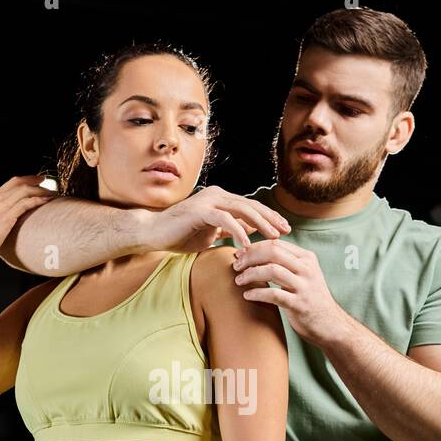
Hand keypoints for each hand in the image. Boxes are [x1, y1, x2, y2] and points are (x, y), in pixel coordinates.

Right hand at [0, 174, 55, 262]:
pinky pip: (26, 204)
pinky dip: (38, 200)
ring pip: (25, 191)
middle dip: (36, 181)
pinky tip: (47, 202)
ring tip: (53, 194)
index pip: (13, 182)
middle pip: (21, 183)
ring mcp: (1, 206)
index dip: (28, 178)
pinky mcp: (7, 217)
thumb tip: (11, 216)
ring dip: (41, 191)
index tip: (39, 180)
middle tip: (50, 184)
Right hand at [145, 185, 290, 252]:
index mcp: (220, 199)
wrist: (153, 233)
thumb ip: (230, 230)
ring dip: (260, 224)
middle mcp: (217, 195)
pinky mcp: (201, 210)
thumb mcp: (211, 234)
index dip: (269, 217)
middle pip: (251, 206)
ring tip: (273, 237)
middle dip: (271, 218)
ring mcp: (209, 200)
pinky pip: (225, 221)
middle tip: (286, 230)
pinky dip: (239, 232)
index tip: (284, 229)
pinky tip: (248, 245)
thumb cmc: (179, 235)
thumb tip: (250, 232)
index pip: (251, 207)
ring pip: (242, 210)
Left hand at [232, 240, 350, 344]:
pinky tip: (247, 296)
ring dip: (250, 274)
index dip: (254, 247)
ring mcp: (304, 286)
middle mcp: (307, 269)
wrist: (329, 324)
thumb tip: (255, 253)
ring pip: (272, 270)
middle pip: (273, 252)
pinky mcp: (300, 304)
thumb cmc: (310, 298)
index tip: (239, 254)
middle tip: (236, 266)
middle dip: (250, 257)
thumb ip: (286, 263)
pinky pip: (274, 295)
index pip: (276, 243)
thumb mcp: (303, 274)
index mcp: (307, 258)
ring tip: (239, 281)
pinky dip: (257, 293)